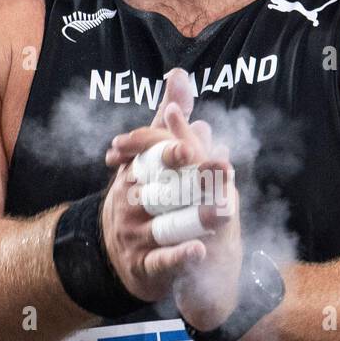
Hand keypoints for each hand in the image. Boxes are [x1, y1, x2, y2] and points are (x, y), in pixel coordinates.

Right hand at [103, 68, 242, 327]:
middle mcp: (132, 202)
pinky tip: (199, 252)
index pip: (153, 159)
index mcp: (135, 173)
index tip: (190, 147)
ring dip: (194, 219)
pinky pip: (162, 262)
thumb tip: (180, 74)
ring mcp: (137, 235)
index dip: (172, 153)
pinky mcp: (145, 266)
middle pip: (164, 190)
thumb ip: (168, 120)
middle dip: (193, 181)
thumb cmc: (141, 196)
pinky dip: (180, 258)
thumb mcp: (151, 158)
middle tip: (222, 171)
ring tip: (221, 212)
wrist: (117, 253)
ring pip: (166, 226)